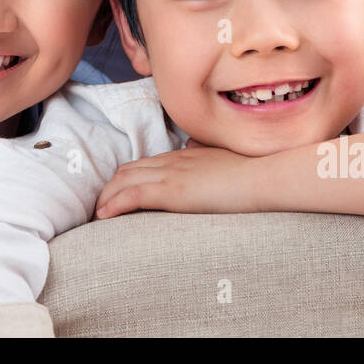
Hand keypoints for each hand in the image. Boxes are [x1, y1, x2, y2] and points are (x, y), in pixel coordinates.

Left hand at [94, 141, 265, 218]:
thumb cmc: (254, 172)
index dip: (126, 178)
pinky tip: (103, 216)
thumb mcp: (227, 160)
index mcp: (185, 155)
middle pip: (128, 170)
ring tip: (97, 214)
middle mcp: (173, 160)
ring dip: (107, 197)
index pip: (145, 163)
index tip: (117, 193)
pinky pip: (133, 195)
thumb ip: (208, 156)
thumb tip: (196, 147)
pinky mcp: (174, 191)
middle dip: (110, 188)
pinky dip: (114, 204)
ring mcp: (172, 174)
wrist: (266, 175)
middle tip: (100, 206)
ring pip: (125, 180)